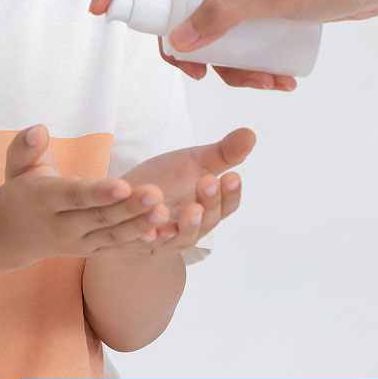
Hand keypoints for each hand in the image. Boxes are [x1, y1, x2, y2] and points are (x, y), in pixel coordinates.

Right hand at [0, 124, 173, 270]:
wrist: (12, 234)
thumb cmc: (21, 190)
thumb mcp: (16, 166)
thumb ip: (25, 147)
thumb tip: (39, 130)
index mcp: (45, 200)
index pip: (74, 196)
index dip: (98, 192)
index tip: (123, 185)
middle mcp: (63, 226)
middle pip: (100, 217)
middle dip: (129, 208)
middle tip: (156, 194)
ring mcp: (80, 243)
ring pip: (113, 237)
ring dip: (141, 226)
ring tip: (165, 212)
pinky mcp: (94, 252)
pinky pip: (120, 250)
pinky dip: (142, 244)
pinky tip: (167, 235)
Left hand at [96, 127, 254, 259]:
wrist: (127, 199)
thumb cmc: (166, 180)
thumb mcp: (194, 162)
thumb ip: (221, 153)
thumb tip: (250, 134)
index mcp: (207, 209)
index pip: (227, 206)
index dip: (230, 193)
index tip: (232, 175)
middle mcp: (191, 229)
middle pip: (206, 222)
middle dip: (209, 203)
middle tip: (208, 182)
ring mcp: (165, 240)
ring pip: (179, 238)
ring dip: (186, 225)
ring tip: (190, 208)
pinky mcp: (138, 243)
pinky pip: (143, 244)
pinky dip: (147, 237)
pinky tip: (147, 231)